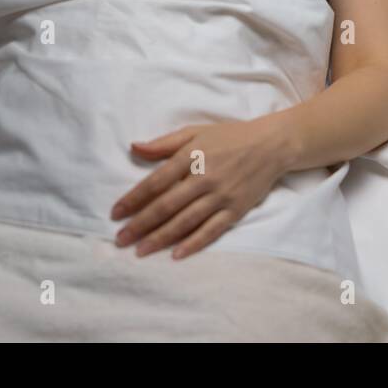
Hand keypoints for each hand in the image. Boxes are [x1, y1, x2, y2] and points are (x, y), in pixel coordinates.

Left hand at [110, 118, 291, 259]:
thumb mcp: (196, 132)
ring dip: (161, 238)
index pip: (156, 182)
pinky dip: (193, 243)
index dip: (133, 199)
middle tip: (120, 239)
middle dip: (141, 224)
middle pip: (166, 205)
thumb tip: (134, 148)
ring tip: (140, 250)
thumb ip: (164, 144)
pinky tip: (176, 254)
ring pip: (185, 221)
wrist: (271, 145)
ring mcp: (221, 195)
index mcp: (191, 155)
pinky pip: (211, 230)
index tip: (115, 213)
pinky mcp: (236, 210)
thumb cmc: (230, 137)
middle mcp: (204, 177)